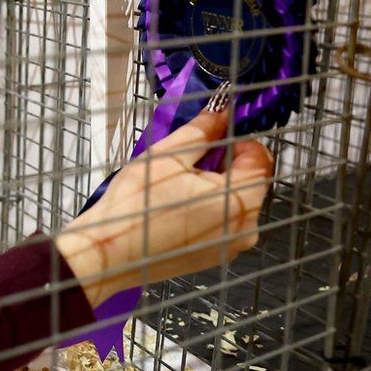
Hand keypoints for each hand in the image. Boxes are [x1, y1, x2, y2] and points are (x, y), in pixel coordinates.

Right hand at [56, 106, 273, 306]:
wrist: (109, 254)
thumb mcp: (166, 157)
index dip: (238, 142)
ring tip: (177, 187)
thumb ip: (201, 132)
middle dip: (224, 166)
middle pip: (249, 183)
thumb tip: (221, 113)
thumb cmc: (137, 205)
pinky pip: (222, 224)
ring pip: (234, 203)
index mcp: (240, 201)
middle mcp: (245, 228)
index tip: (212, 138)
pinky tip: (176, 209)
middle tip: (186, 163)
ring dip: (214, 188)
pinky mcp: (214, 257)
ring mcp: (231, 247)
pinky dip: (207, 210)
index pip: (261, 159)